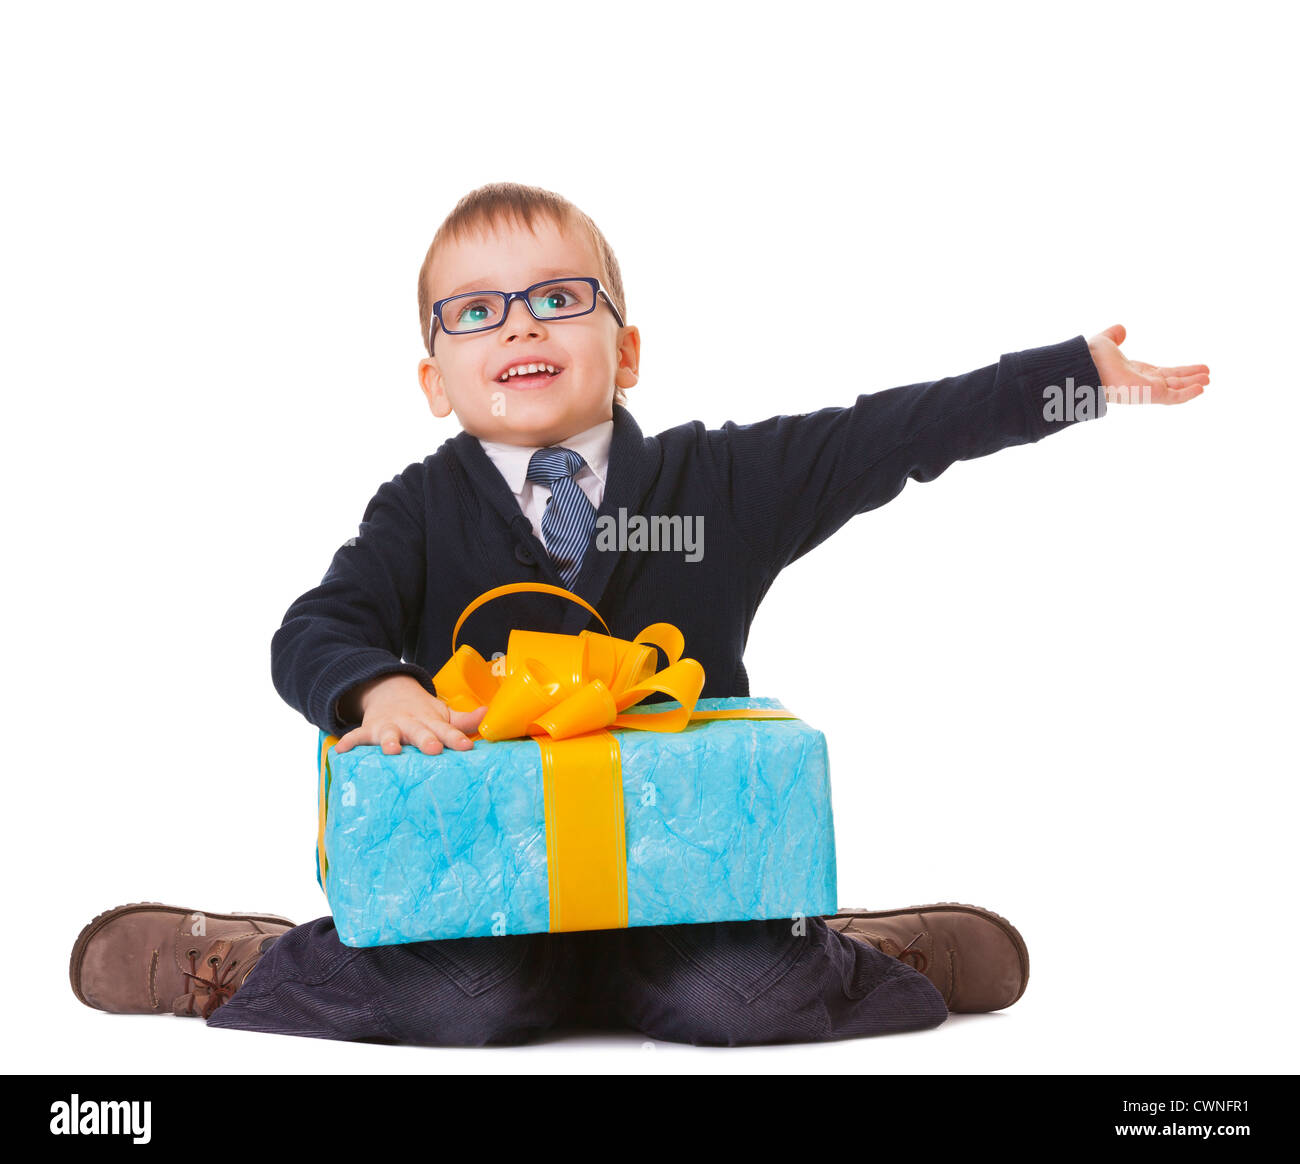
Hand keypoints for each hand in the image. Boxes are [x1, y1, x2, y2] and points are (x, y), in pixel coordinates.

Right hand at [333, 674, 487, 756]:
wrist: (390, 691)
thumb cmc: (423, 713)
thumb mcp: (444, 714)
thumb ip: (465, 720)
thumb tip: (489, 715)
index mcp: (431, 722)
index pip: (447, 731)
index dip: (457, 739)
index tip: (467, 748)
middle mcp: (411, 724)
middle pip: (420, 733)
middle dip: (426, 740)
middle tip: (433, 749)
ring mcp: (389, 726)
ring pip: (389, 734)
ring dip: (390, 741)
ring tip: (391, 750)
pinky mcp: (369, 729)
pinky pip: (356, 736)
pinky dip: (348, 743)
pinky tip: (341, 752)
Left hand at [1087, 324, 1208, 404]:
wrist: (1086, 366)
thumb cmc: (1092, 357)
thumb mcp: (1107, 341)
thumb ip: (1115, 335)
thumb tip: (1122, 329)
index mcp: (1136, 372)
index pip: (1164, 372)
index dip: (1180, 371)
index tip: (1195, 368)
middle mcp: (1143, 382)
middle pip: (1174, 381)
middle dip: (1190, 378)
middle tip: (1207, 375)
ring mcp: (1147, 390)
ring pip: (1176, 388)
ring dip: (1193, 384)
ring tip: (1208, 379)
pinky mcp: (1150, 395)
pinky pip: (1173, 397)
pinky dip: (1188, 394)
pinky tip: (1201, 388)